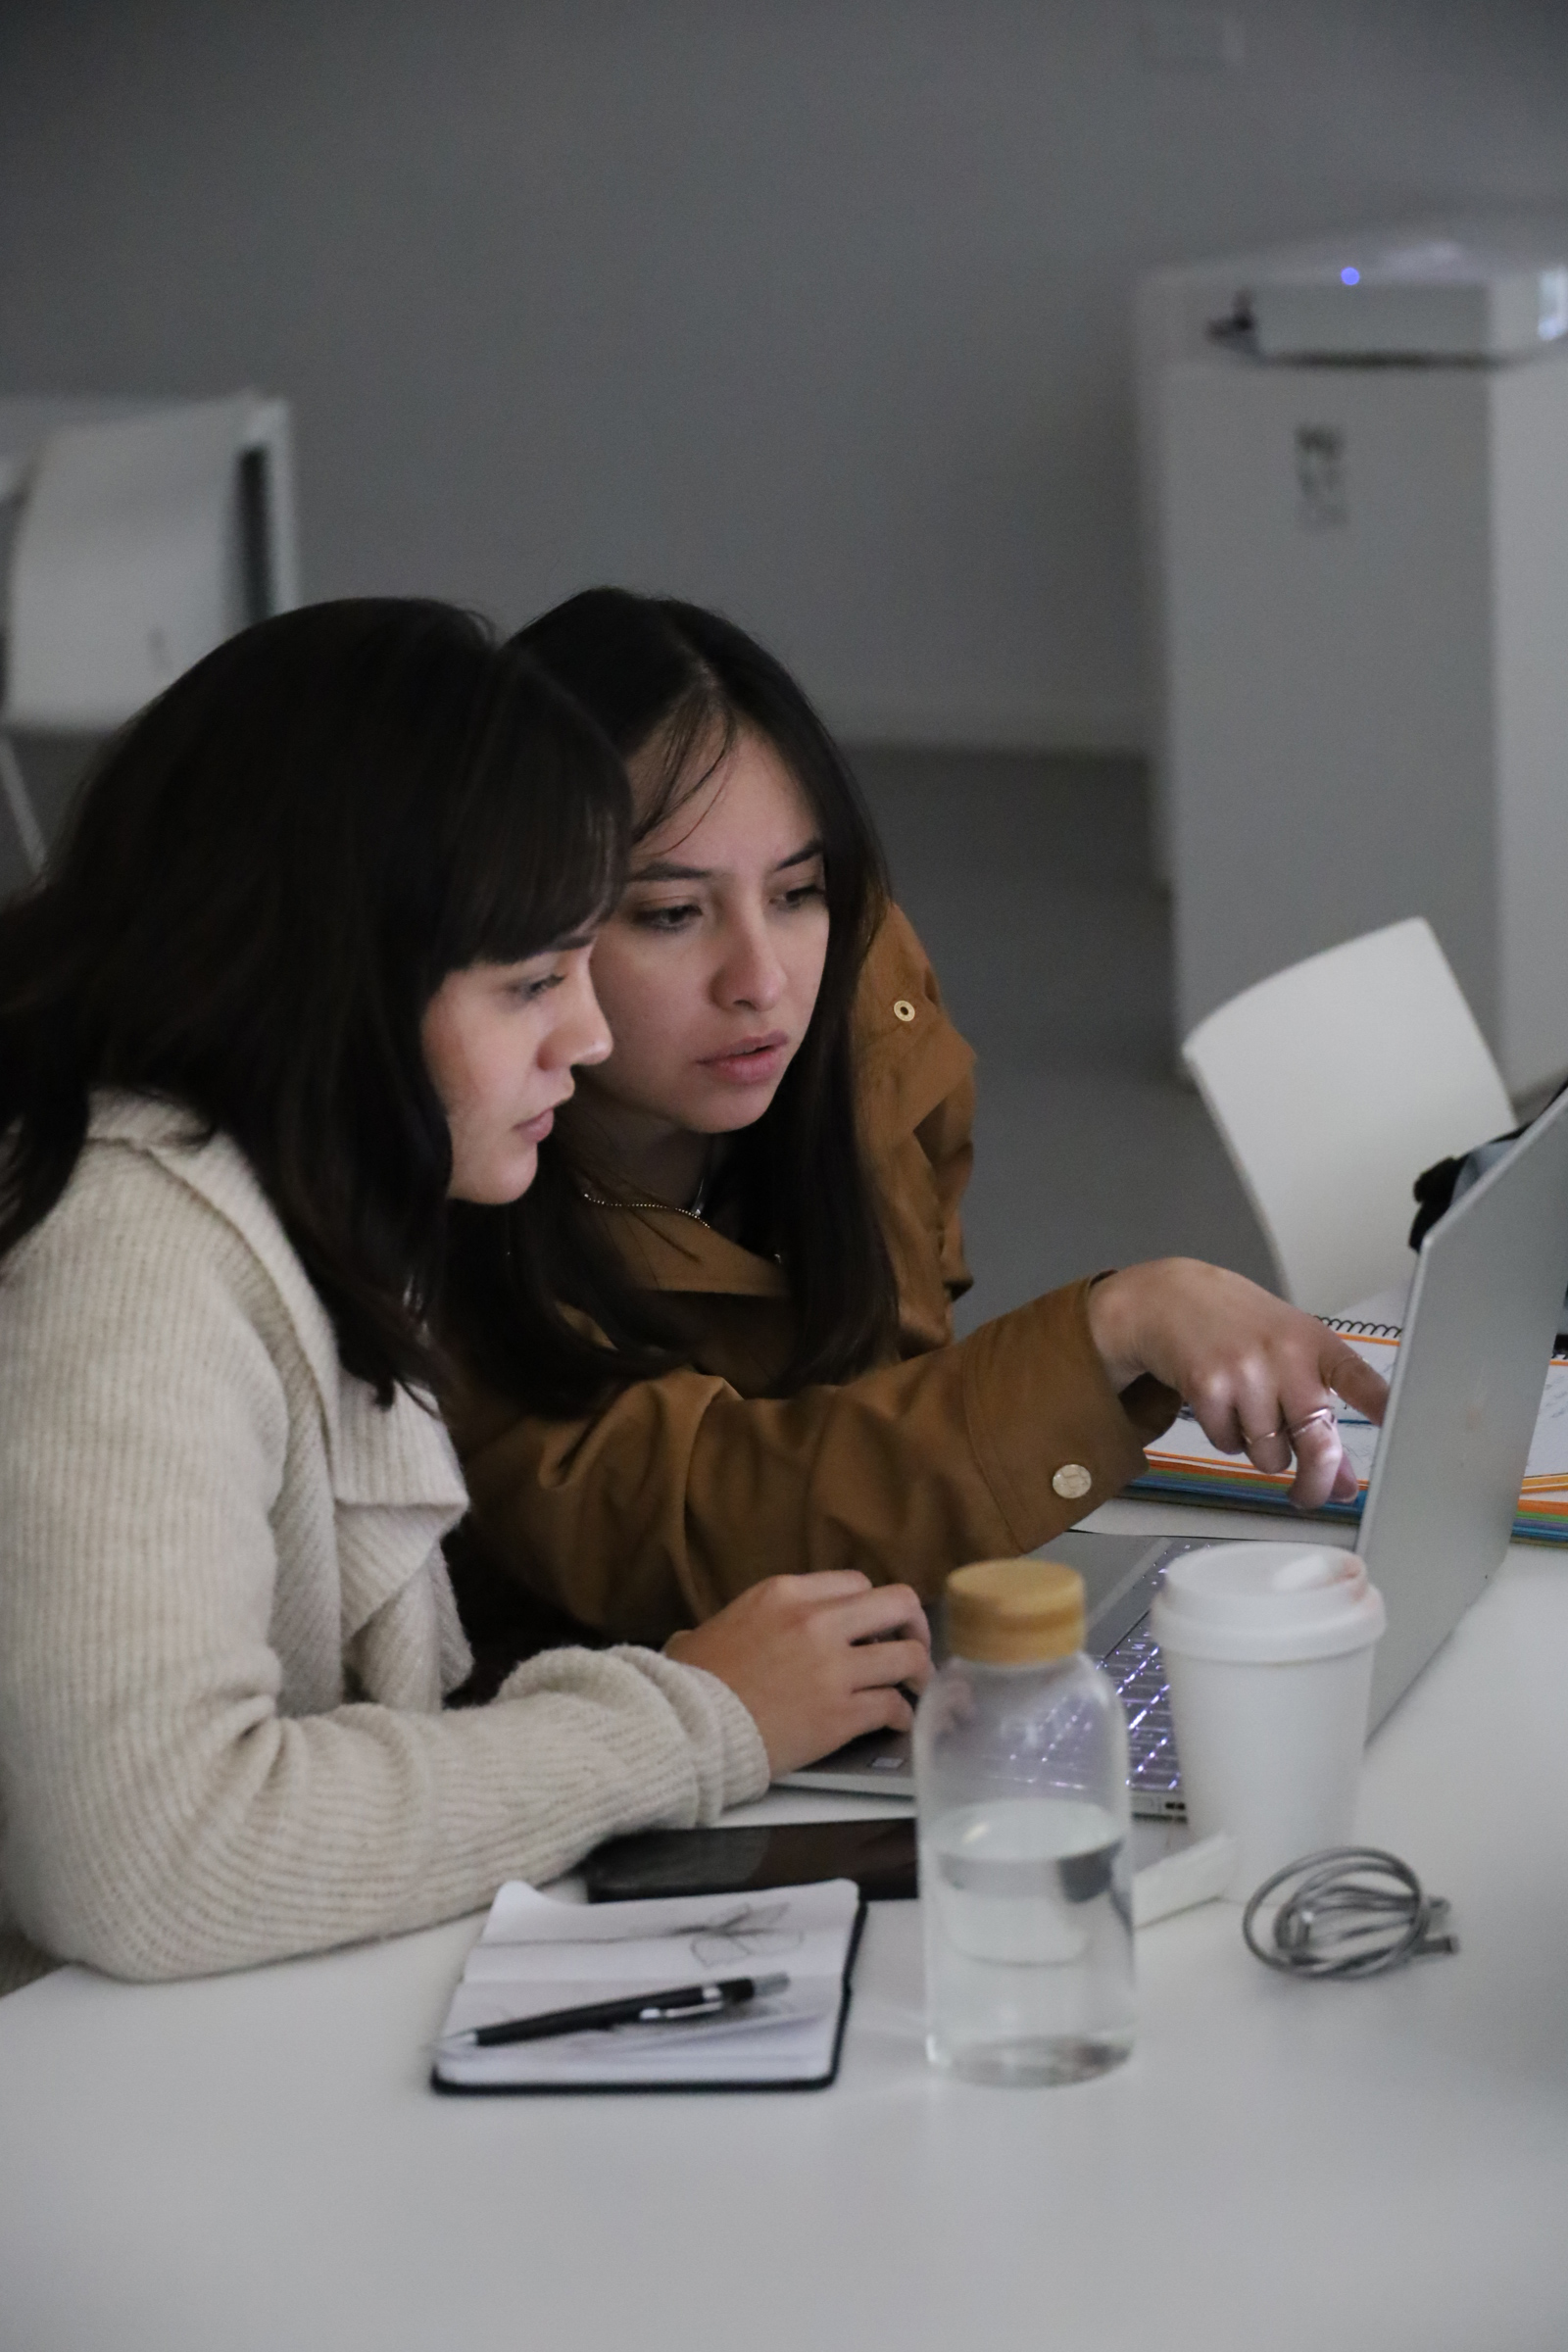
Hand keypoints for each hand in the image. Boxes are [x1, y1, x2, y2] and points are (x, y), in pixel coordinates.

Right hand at [666, 1572, 932, 1777]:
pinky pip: (893, 1707)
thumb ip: (747, 1618)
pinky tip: (895, 1722)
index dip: (870, 1606)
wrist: (687, 1728)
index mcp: (786, 1594)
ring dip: (917, 1672)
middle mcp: (818, 1623)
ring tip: (914, 1686)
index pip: (856, 1583)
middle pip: (897, 1604)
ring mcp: (834, 1669)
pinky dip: (901, 1715)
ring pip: (908, 1657)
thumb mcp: (715, 1626)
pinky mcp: (842, 1715)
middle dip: (913, 1624)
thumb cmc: (691, 1679)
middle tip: (911, 1645)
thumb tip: (740, 1630)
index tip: (872, 1626)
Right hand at [1086, 1258, 1388, 1512]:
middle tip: (1310, 1495)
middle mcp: (1286, 1355)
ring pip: (1270, 1454)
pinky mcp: (1208, 1386)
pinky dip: (1227, 1438)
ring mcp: (1246, 1370)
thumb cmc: (1242, 1328)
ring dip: (1262, 1451)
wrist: (1173, 1298)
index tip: (1405, 1434)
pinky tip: (1222, 1406)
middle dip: (1316, 1483)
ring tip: (1250, 1414)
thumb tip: (1344, 1483)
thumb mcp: (1290, 1357)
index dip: (1384, 1410)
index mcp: (1316, 1344)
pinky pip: (1228, 1445)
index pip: (1360, 1380)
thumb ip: (1321, 1416)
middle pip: (1317, 1443)